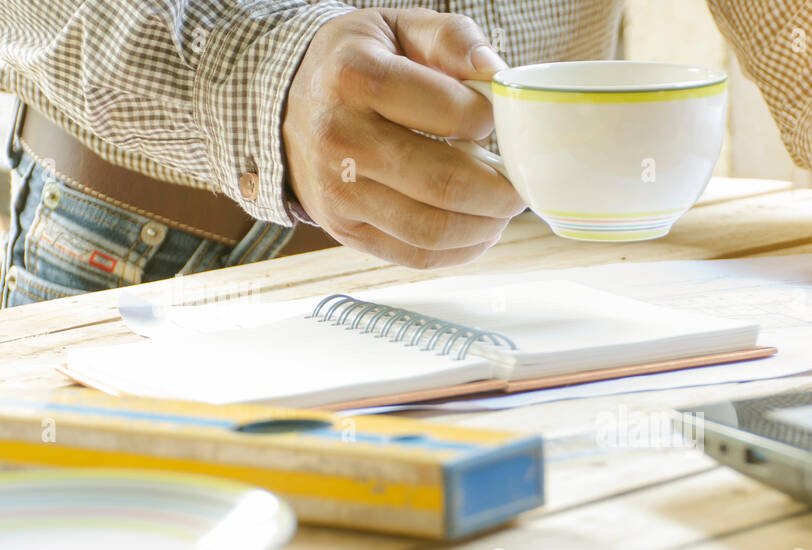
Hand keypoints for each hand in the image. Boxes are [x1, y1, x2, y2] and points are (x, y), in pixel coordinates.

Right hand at [283, 9, 525, 267]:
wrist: (288, 106)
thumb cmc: (358, 65)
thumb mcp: (398, 28)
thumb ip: (451, 40)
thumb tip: (495, 71)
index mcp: (356, 77)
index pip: (450, 111)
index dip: (489, 121)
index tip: (496, 121)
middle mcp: (340, 138)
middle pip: (445, 183)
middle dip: (501, 191)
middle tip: (519, 184)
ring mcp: (339, 191)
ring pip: (433, 229)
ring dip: (486, 226)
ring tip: (502, 209)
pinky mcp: (346, 231)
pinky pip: (416, 255)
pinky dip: (460, 250)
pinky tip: (478, 230)